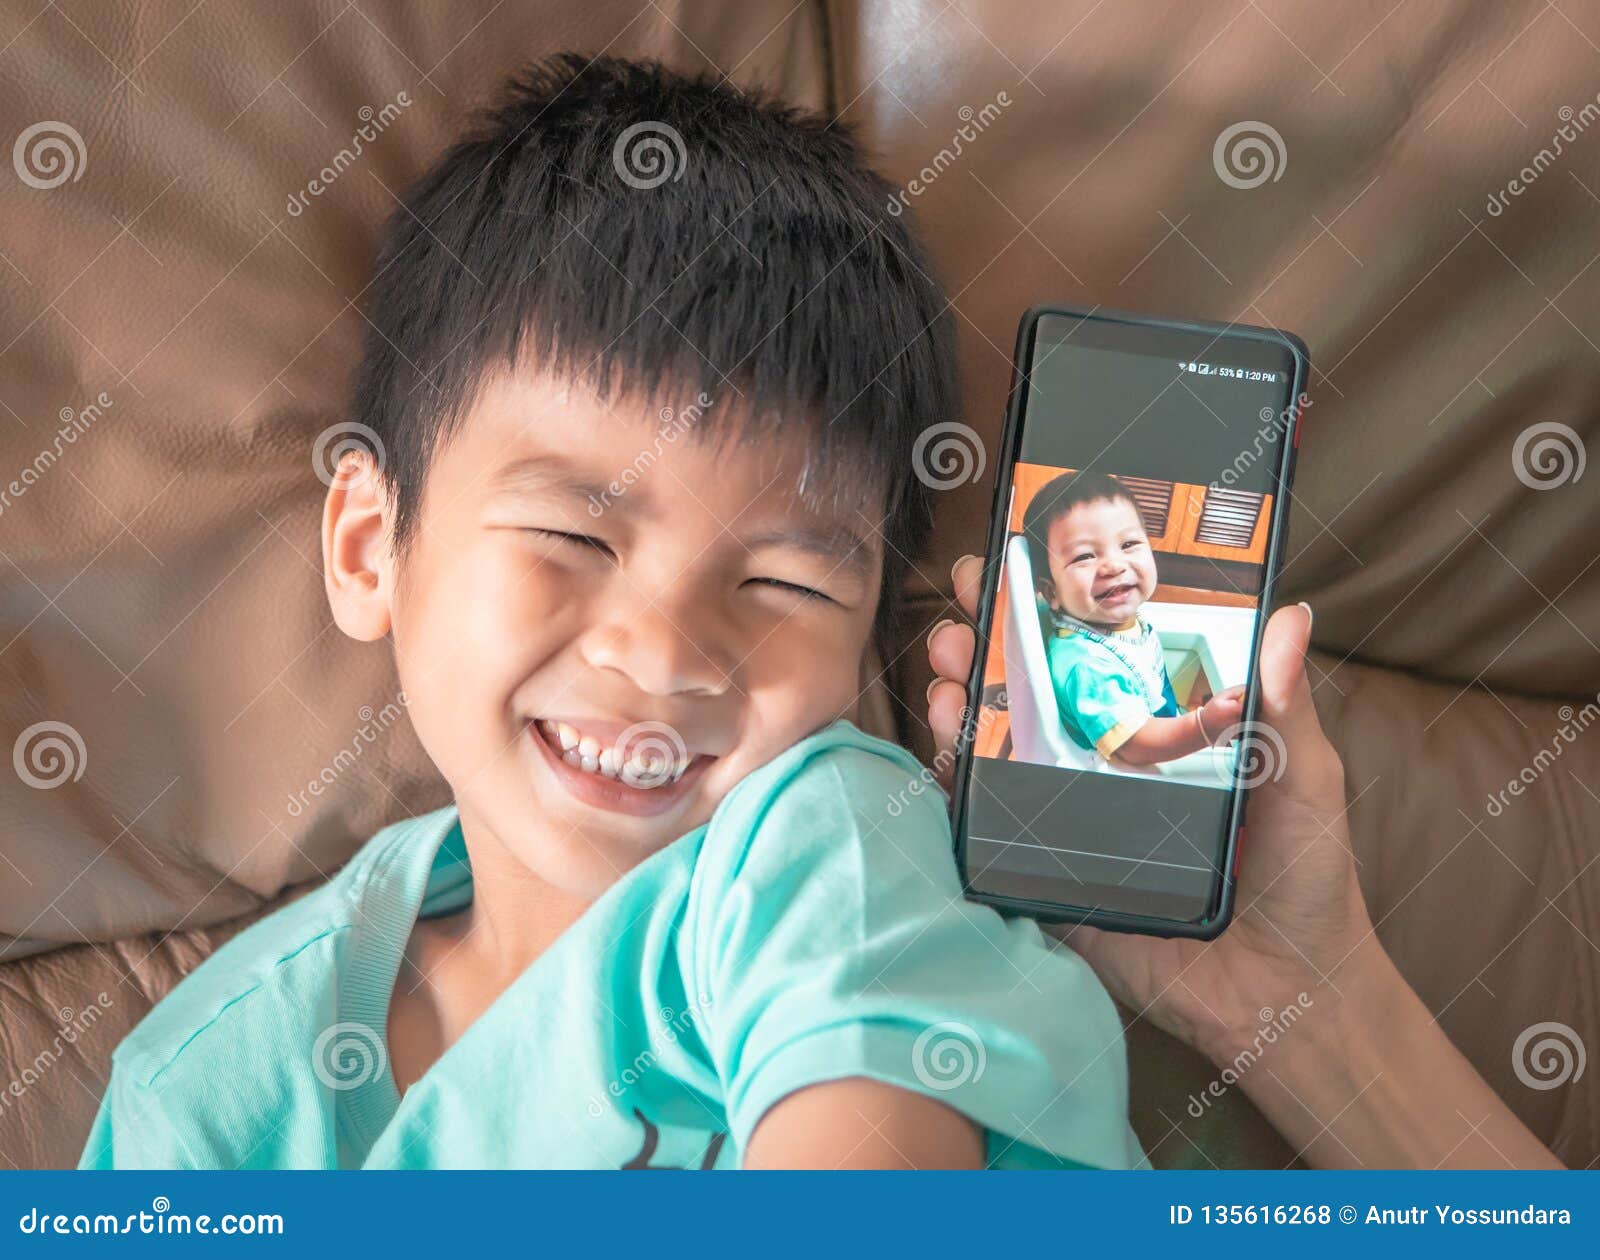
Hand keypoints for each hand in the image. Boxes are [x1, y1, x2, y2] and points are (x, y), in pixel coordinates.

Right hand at [928, 557, 1372, 1066]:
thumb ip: (1286, 701)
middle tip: (962, 610)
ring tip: (948, 673)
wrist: (1286, 990)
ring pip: (992, 752)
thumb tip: (1292, 614)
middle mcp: (1101, 769)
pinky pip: (986, 831)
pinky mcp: (1046, 878)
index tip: (1009, 565)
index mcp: (1155, 734)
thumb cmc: (1305, 880)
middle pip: (1023, 695)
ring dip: (958, 702)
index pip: (1087, 659)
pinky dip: (954, 791)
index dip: (1042, 614)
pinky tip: (945, 754)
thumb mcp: (1303, 775)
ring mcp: (1066, 821)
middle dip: (980, 645)